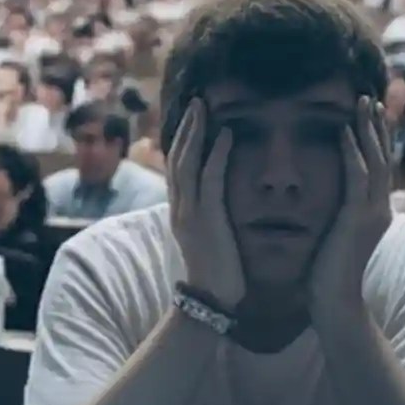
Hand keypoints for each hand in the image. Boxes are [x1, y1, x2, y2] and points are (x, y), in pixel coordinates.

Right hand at [167, 98, 244, 309]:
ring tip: (206, 107)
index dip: (183, 141)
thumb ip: (211, 219)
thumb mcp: (210, 240)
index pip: (178, 167)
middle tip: (198, 101)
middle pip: (177, 157)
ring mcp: (190, 211)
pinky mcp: (206, 218)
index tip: (193, 119)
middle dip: (186, 128)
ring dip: (197, 131)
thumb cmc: (218, 275)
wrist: (211, 302)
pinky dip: (217, 153)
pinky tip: (226, 134)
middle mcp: (180, 207)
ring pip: (188, 162)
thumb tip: (219, 206)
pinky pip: (211, 177)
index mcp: (181, 211)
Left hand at [309, 97, 392, 315]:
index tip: (369, 115)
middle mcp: (379, 209)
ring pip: (376, 161)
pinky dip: (351, 150)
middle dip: (377, 127)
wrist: (334, 302)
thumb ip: (339, 216)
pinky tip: (343, 130)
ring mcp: (371, 213)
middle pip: (383, 158)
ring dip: (368, 129)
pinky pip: (356, 176)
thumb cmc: (327, 274)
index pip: (378, 168)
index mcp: (374, 213)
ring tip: (363, 102)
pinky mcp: (357, 218)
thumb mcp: (336, 236)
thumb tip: (329, 200)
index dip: (376, 140)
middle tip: (371, 98)